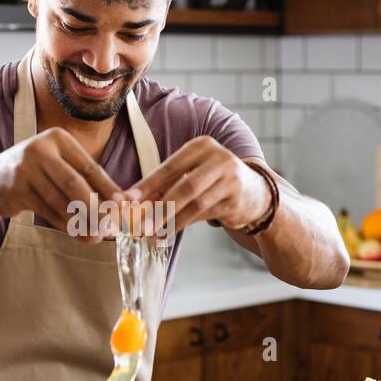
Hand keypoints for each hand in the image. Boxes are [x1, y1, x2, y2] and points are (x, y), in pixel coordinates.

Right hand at [0, 128, 123, 240]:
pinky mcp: (16, 189)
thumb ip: (89, 181)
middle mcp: (40, 148)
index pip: (90, 167)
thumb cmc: (38, 174)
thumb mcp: (61, 168)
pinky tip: (78, 235)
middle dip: (96, 208)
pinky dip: (65, 225)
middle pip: (75, 183)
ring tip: (96, 236)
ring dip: (81, 222)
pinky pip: (47, 211)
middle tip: (111, 227)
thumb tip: (124, 201)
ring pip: (61, 200)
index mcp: (58, 138)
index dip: (109, 189)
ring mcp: (25, 168)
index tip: (124, 207)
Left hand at [127, 137, 270, 233]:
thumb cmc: (212, 181)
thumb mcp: (190, 174)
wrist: (254, 193)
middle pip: (184, 185)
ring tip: (149, 233)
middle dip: (158, 206)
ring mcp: (230, 179)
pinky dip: (181, 226)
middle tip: (137, 223)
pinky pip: (204, 215)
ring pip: (195, 203)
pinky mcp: (236, 200)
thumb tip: (131, 202)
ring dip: (170, 220)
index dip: (147, 184)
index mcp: (201, 146)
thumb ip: (165, 185)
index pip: (170, 166)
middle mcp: (218, 158)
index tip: (126, 200)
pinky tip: (165, 235)